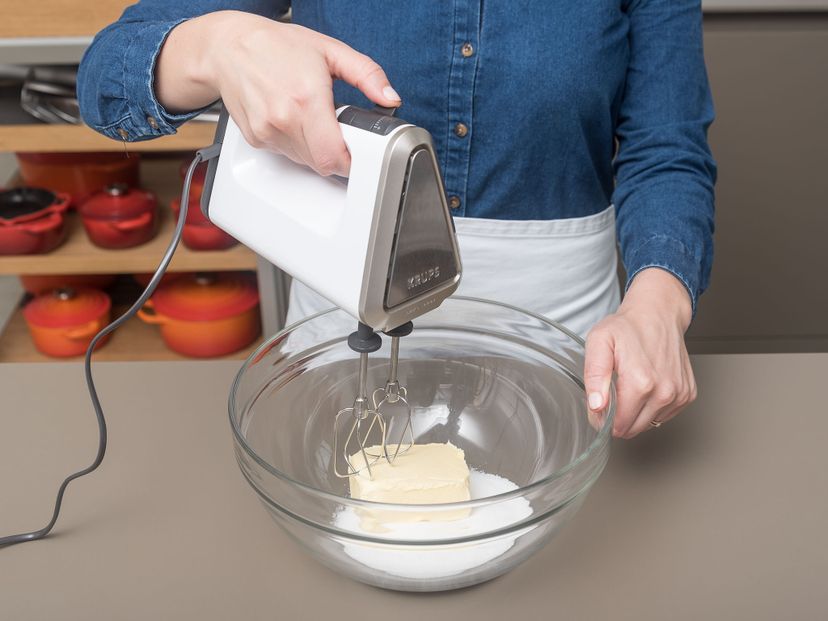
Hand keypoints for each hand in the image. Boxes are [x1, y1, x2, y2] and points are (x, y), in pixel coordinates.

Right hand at [155, 11, 400, 175]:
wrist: (228, 47)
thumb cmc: (276, 46)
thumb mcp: (330, 51)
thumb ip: (367, 75)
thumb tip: (390, 98)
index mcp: (307, 99)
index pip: (333, 157)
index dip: (351, 161)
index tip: (358, 152)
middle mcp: (284, 120)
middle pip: (321, 164)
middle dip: (335, 153)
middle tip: (336, 130)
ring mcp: (267, 132)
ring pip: (304, 162)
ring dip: (315, 150)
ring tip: (311, 119)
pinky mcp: (256, 139)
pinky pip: (285, 154)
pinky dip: (295, 145)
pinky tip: (292, 119)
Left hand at [583, 268, 696, 437]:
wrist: (658, 313)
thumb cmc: (627, 327)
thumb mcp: (599, 343)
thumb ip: (594, 377)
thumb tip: (597, 406)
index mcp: (640, 383)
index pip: (618, 425)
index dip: (605, 418)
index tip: (602, 401)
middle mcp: (664, 392)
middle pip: (634, 428)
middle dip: (620, 416)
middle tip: (615, 390)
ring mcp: (678, 394)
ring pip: (649, 423)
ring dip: (637, 411)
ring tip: (632, 384)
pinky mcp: (687, 394)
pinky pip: (664, 415)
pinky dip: (653, 406)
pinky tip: (648, 386)